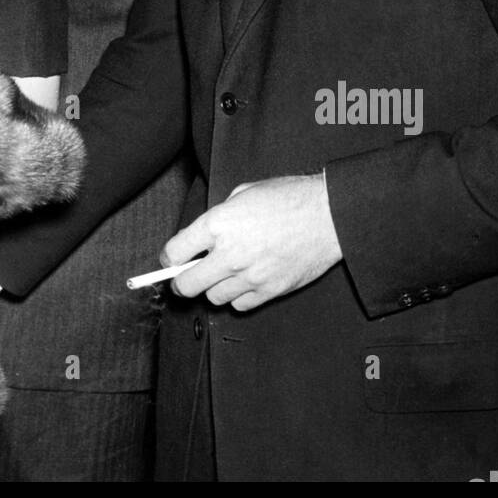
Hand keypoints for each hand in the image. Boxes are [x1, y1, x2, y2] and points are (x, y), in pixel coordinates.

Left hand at [164, 173, 342, 312]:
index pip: (174, 252)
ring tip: (223, 274)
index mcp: (218, 224)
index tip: (172, 258)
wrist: (327, 216)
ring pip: (213, 298)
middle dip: (180, 281)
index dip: (169, 256)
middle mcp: (229, 254)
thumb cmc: (289, 198)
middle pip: (186, 285)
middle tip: (185, 276)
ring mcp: (249, 277)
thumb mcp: (244, 192)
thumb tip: (205, 234)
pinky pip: (240, 305)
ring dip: (212, 288)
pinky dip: (237, 297)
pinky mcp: (269, 292)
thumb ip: (220, 215)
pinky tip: (244, 282)